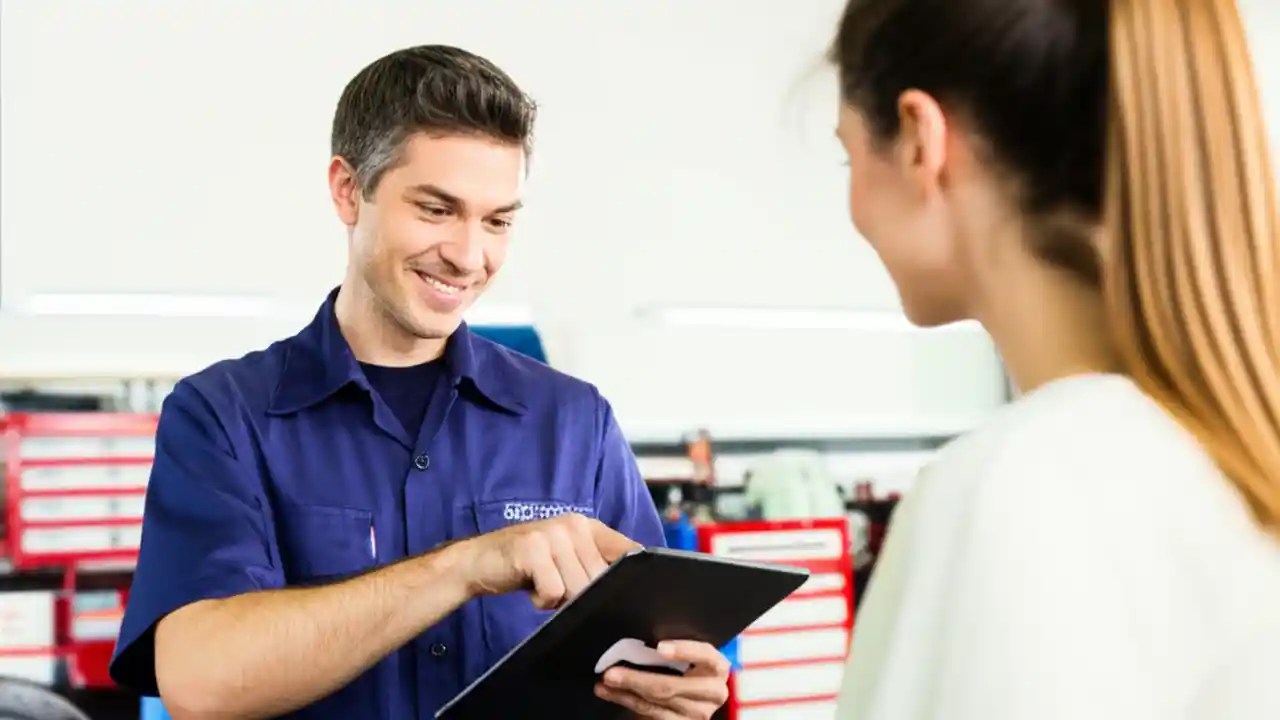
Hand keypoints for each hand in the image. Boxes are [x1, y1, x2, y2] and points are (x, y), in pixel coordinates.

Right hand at [458, 513, 639, 608]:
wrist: (478, 561)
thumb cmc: (527, 566)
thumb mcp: (567, 559)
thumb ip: (595, 565)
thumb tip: (630, 589)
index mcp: (587, 525)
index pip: (627, 551)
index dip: (630, 577)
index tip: (624, 594)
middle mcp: (574, 524)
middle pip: (601, 579)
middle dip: (582, 595)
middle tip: (559, 588)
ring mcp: (553, 534)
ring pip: (579, 588)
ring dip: (561, 599)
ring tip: (543, 585)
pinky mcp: (533, 549)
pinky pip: (554, 592)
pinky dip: (542, 600)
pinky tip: (531, 588)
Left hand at [594, 640, 730, 719]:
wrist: (693, 696)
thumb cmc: (686, 666)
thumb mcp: (687, 656)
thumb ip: (673, 648)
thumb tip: (639, 635)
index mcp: (717, 667)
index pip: (704, 654)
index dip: (684, 650)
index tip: (660, 647)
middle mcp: (713, 693)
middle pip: (672, 686)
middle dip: (638, 679)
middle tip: (611, 671)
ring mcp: (698, 713)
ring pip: (657, 701)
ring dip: (626, 691)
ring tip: (605, 681)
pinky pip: (650, 713)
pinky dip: (627, 700)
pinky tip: (611, 693)